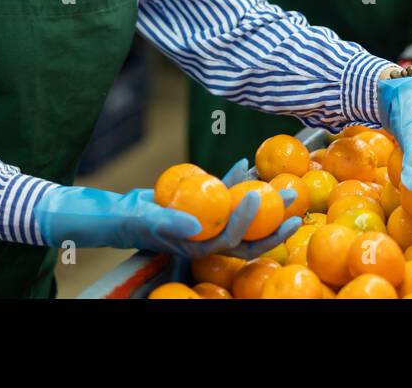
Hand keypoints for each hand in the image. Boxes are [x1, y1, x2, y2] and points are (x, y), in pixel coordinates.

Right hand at [34, 159, 299, 259]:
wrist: (114, 214)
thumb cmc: (126, 222)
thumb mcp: (146, 221)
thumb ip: (169, 223)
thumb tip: (195, 224)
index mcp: (199, 249)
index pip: (233, 242)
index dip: (250, 224)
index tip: (258, 195)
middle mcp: (208, 238)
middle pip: (251, 234)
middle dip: (276, 220)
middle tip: (297, 201)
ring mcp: (207, 222)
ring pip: (242, 212)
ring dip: (263, 197)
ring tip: (284, 182)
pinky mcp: (202, 206)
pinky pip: (223, 193)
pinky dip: (234, 179)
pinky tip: (245, 163)